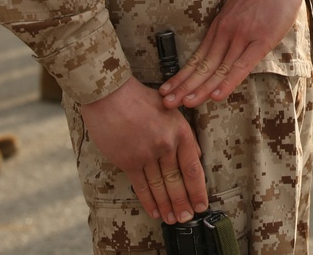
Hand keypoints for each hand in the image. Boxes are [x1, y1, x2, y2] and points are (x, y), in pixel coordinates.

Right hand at [80, 77, 208, 223]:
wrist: (110, 94)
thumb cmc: (140, 98)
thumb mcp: (171, 108)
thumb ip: (183, 132)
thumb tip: (196, 154)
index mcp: (180, 131)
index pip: (193, 167)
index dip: (198, 189)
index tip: (202, 203)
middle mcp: (166, 144)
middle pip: (177, 181)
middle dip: (183, 203)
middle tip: (188, 217)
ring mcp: (146, 154)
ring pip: (159, 186)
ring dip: (167, 205)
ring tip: (173, 219)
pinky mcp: (127, 160)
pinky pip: (141, 186)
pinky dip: (148, 201)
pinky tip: (155, 211)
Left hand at [160, 0, 305, 107]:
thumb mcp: (237, 10)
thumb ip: (229, 28)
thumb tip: (223, 45)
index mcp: (220, 26)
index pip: (197, 57)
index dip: (182, 76)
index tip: (167, 89)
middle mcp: (226, 33)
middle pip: (203, 66)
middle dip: (184, 86)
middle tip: (167, 103)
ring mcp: (243, 37)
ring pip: (219, 69)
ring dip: (201, 89)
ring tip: (186, 104)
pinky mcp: (261, 40)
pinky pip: (242, 66)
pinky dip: (228, 82)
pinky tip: (217, 95)